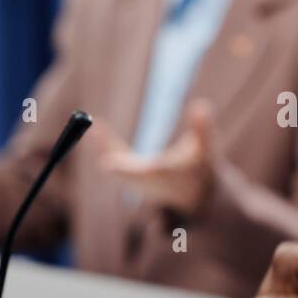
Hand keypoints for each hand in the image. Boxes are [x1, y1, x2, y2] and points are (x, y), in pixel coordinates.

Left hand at [98, 99, 215, 216]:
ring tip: (91, 125)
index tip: (106, 164)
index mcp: (164, 175)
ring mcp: (136, 183)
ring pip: (113, 166)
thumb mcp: (206, 148)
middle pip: (120, 168)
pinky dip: (104, 148)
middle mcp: (146, 182)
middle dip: (105, 149)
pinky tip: (95, 132)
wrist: (197, 193)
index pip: (142, 173)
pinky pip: (113, 163)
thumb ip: (203, 128)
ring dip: (101, 146)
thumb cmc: (202, 168)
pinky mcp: (131, 178)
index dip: (124, 169)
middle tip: (93, 129)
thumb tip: (201, 105)